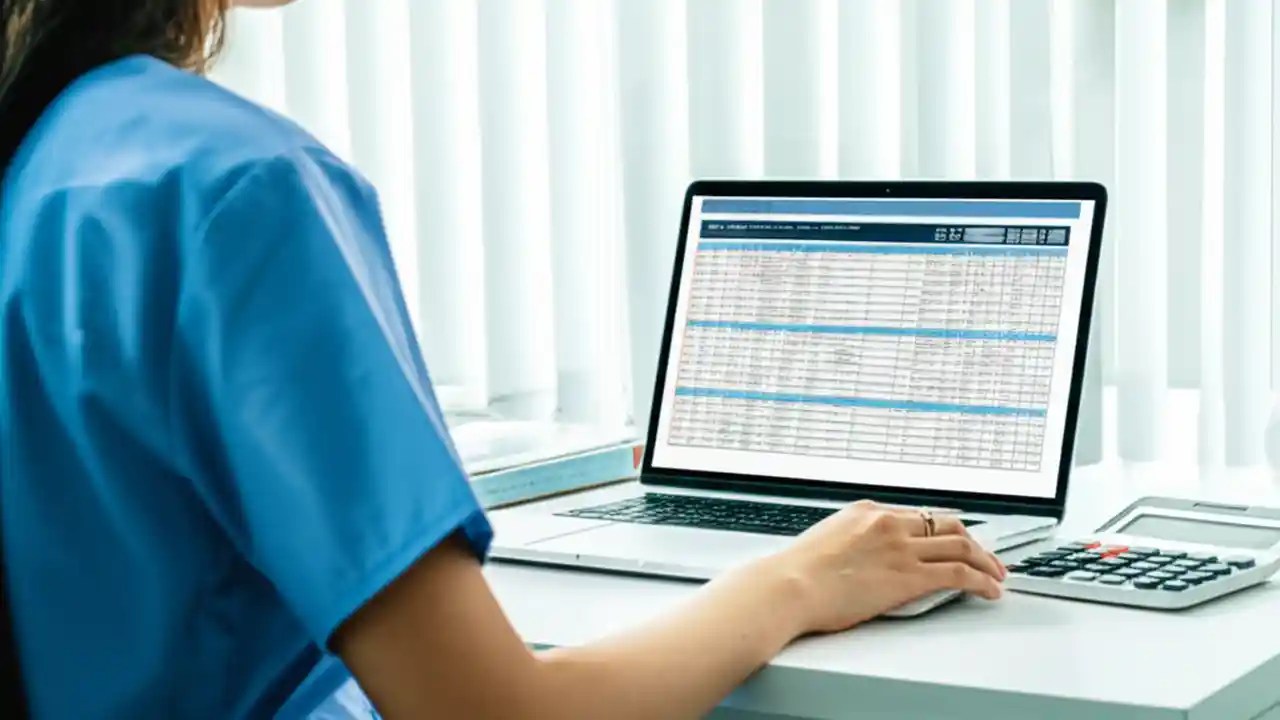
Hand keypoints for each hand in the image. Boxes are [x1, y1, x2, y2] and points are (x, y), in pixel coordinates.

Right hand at [764, 500, 1005, 634]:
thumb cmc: (797, 572)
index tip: (951, 540)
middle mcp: (889, 523)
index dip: (941, 530)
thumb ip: (852, 541)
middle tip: (985, 556)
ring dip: (986, 561)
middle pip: (947, 523)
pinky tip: (989, 590)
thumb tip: (863, 558)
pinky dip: (981, 581)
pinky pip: (959, 574)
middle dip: (973, 540)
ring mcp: (902, 548)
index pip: (917, 515)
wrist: (789, 586)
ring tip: (996, 575)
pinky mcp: (909, 576)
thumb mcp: (826, 540)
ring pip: (961, 545)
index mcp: (867, 511)